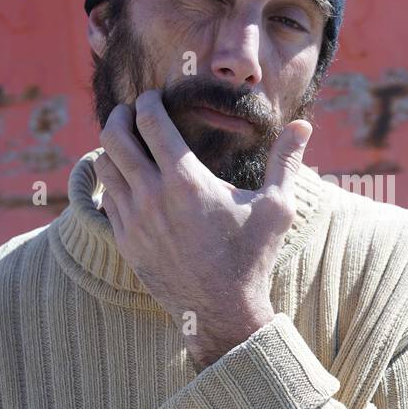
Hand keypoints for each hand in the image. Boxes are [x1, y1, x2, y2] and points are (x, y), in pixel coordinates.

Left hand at [94, 89, 311, 368]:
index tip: (154, 96)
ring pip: (103, 167)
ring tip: (126, 141)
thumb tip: (303, 126)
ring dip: (111, 148)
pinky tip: (127, 179)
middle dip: (120, 115)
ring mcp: (133, 220)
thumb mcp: (276, 208)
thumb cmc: (252, 258)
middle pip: (114, 137)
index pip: (151, 122)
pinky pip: (106, 199)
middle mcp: (152, 196)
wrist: (222, 312)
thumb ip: (285, 162)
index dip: (148, 101)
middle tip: (131, 111)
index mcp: (186, 180)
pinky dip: (112, 181)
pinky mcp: (125, 241)